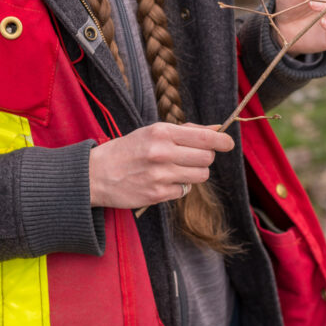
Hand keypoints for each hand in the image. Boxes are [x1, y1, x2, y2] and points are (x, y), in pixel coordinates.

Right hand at [88, 122, 234, 208]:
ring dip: (194, 173)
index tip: (228, 143)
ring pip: (200, 176)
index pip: (204, 138)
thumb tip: (216, 130)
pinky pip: (184, 191)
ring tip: (177, 170)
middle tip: (192, 157)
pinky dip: (179, 187)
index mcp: (161, 132)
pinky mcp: (157, 195)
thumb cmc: (127, 150)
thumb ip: (185, 131)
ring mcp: (160, 175)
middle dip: (204, 158)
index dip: (222, 141)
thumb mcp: (152, 132)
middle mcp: (162, 152)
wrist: (96, 174)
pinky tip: (163, 181)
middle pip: (206, 158)